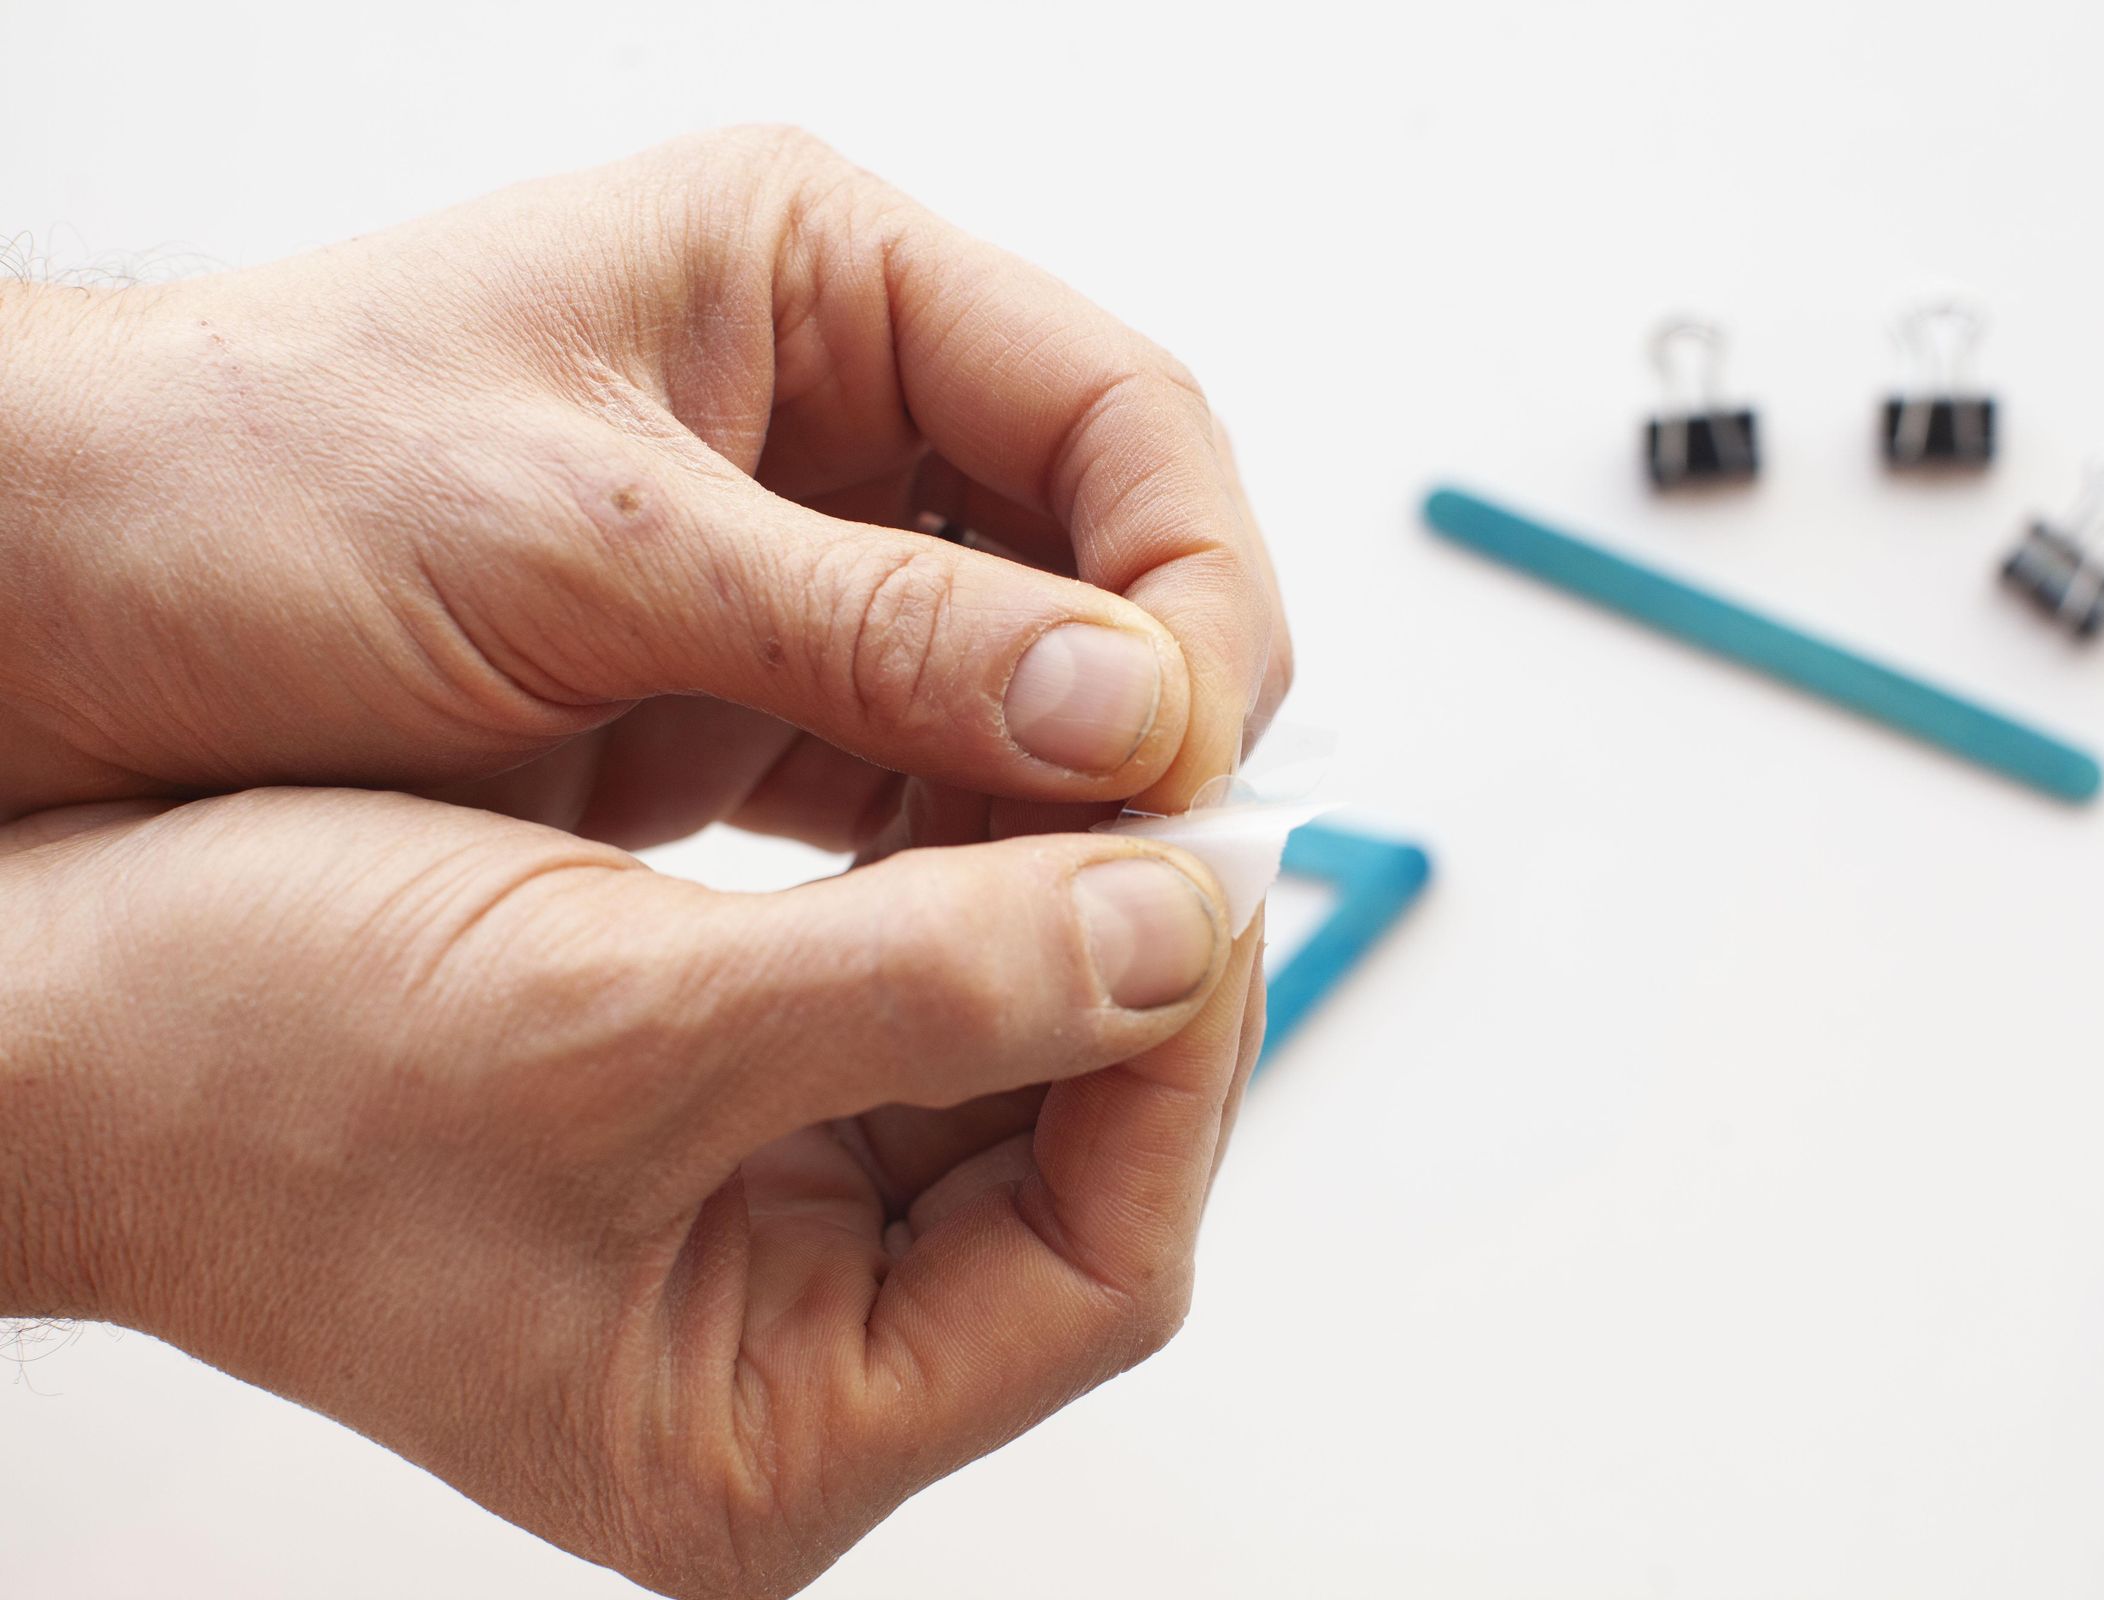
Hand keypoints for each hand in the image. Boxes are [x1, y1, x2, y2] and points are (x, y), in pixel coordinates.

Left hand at [0, 126, 1290, 839]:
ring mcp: (800, 552)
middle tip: (1173, 859)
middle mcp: (835, 403)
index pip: (1116, 410)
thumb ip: (868, 627)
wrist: (48, 613)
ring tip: (1095, 919)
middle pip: (1105, 545)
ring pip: (1035, 671)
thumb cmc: (251, 493)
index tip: (1195, 748)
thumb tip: (1130, 706)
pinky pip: (926, 763)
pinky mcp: (753, 682)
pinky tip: (988, 929)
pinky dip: (975, 847)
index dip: (1193, 579)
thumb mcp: (574, 543)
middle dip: (1155, 702)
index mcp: (815, 275)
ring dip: (1079, 793)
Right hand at [0, 787, 1263, 1597]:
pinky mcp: (723, 1140)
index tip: (1213, 863)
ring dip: (1059, 928)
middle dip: (1135, 983)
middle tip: (1180, 797)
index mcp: (764, 1441)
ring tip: (1097, 773)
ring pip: (1008, 1089)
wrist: (45, 1015)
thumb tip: (1176, 931)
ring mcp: (760, 1254)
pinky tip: (980, 796)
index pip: (1101, 1270)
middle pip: (1076, 1178)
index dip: (1180, 1058)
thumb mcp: (608, 1021)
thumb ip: (924, 985)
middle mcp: (786, 1369)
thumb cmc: (242, 1064)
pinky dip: (960, 911)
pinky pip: (912, 1030)